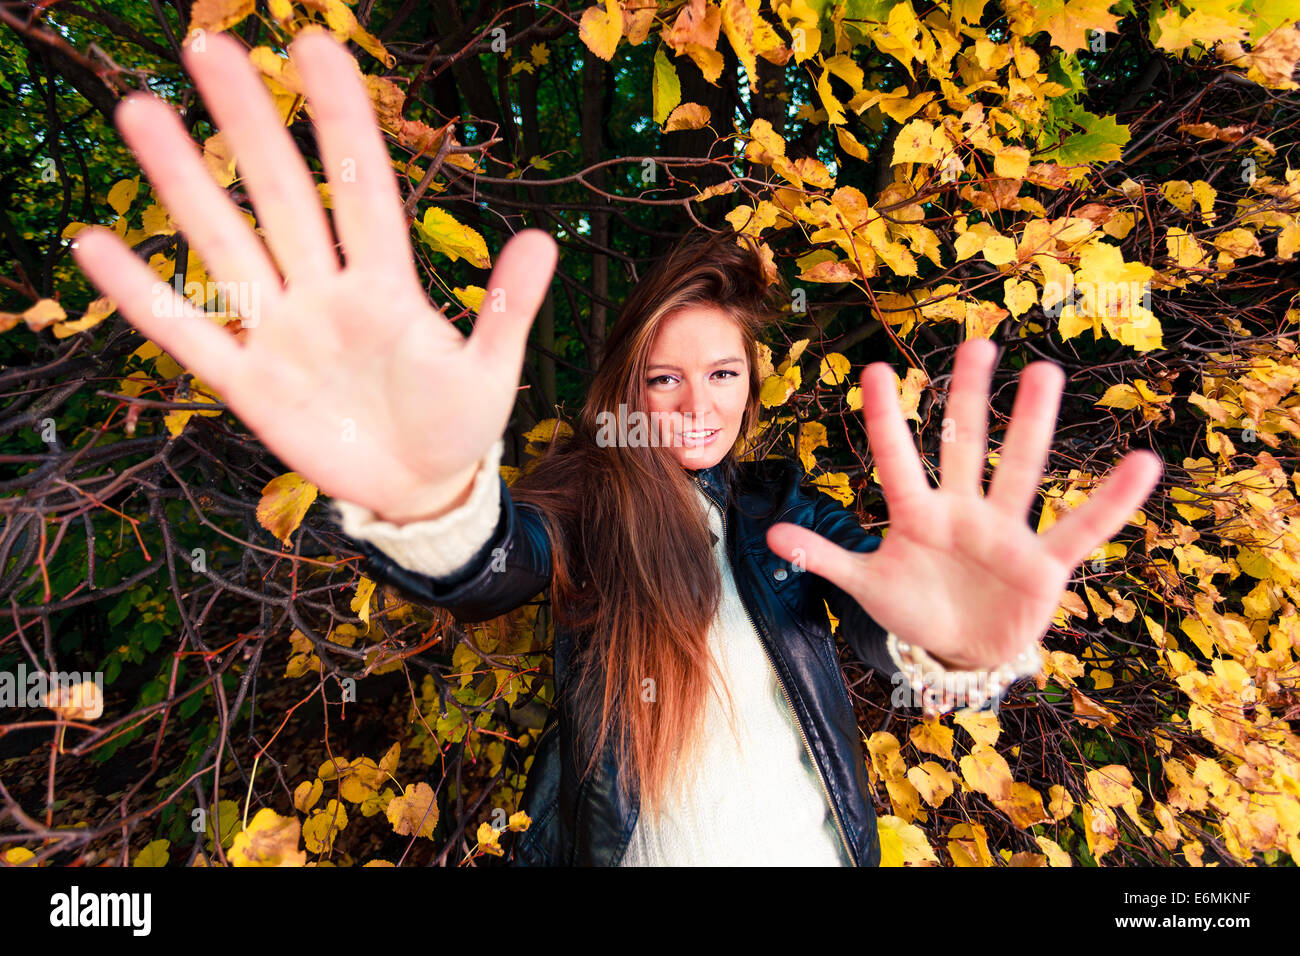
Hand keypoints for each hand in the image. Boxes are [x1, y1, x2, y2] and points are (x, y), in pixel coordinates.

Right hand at [71, 28, 555, 522]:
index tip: (315, 46)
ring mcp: (282, 336)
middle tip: (208, 43)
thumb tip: (544, 239)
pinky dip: (143, 297)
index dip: (341, 119)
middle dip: (249, 125)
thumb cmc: (458, 423)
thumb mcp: (489, 371)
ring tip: (141, 111)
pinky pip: (188, 335)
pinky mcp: (249, 386)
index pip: (360, 188)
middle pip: (281, 197)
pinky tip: (94, 244)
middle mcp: (326, 296)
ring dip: (185, 185)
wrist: (421, 489)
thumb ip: (507, 309)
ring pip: (225, 247)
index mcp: (386, 287)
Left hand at [766, 338, 1162, 670]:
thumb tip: (769, 534)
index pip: (896, 459)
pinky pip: (1081, 529)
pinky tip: (1143, 464)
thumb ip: (824, 557)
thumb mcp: (866, 586)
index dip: (884, 420)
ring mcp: (1004, 532)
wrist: (962, 650)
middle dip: (967, 398)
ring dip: (1031, 426)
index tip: (874, 371)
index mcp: (915, 516)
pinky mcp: (1043, 564)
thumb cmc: (913, 608)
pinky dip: (1111, 501)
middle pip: (964, 445)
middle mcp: (962, 512)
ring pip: (1019, 472)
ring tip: (1044, 373)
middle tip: (977, 343)